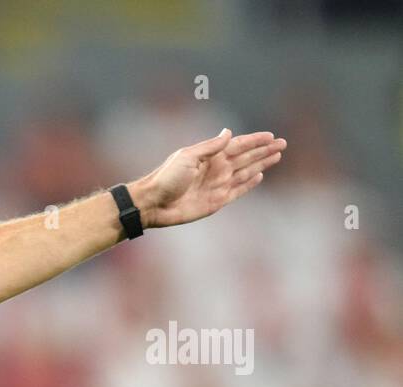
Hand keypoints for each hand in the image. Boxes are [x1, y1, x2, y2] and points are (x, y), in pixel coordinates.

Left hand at [130, 129, 286, 228]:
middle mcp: (217, 169)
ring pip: (246, 172)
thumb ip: (211, 147)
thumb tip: (229, 132)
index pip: (238, 145)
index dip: (255, 140)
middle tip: (282, 143)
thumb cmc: (166, 178)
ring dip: (261, 164)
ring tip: (277, 156)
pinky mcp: (217, 201)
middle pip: (247, 157)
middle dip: (264, 150)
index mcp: (210, 156)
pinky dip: (249, 183)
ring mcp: (218, 185)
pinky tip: (260, 175)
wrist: (154, 204)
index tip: (271, 136)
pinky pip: (238, 190)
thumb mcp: (188, 156)